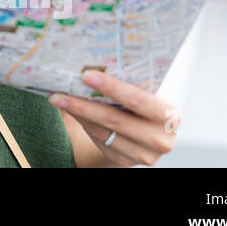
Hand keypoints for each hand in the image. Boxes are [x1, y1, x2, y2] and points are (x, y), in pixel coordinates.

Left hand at [50, 71, 180, 166]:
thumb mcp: (146, 92)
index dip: (111, 87)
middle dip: (83, 104)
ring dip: (77, 114)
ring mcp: (144, 155)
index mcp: (169, 114)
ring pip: (102, 131)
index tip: (86, 75)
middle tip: (59, 91)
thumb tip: (90, 63)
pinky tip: (71, 112)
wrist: (147, 131)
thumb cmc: (143, 103)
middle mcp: (160, 139)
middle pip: (114, 119)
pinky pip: (99, 140)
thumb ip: (129, 81)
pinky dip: (83, 124)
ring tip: (57, 98)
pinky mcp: (126, 162)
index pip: (137, 99)